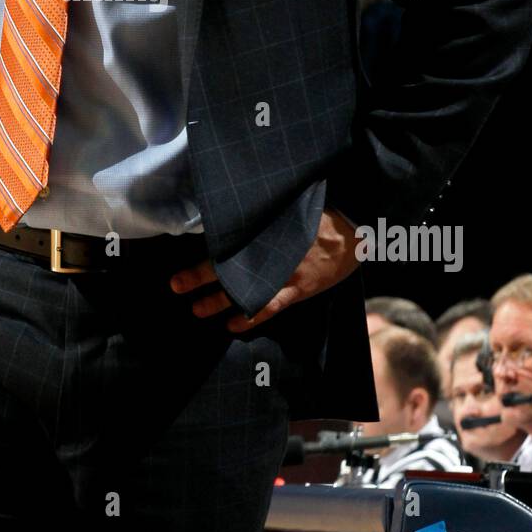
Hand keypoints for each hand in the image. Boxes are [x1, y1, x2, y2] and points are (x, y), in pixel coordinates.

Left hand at [169, 209, 359, 332]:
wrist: (356, 225)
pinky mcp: (300, 288)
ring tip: (197, 309)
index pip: (227, 239)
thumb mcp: (289, 206)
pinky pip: (270, 306)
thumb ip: (263, 213)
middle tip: (176, 285)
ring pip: (244, 290)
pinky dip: (250, 317)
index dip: (204, 248)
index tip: (185, 254)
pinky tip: (232, 324)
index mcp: (265, 229)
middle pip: (229, 264)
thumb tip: (234, 212)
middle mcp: (270, 251)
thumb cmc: (320, 211)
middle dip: (200, 276)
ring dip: (218, 300)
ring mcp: (284, 272)